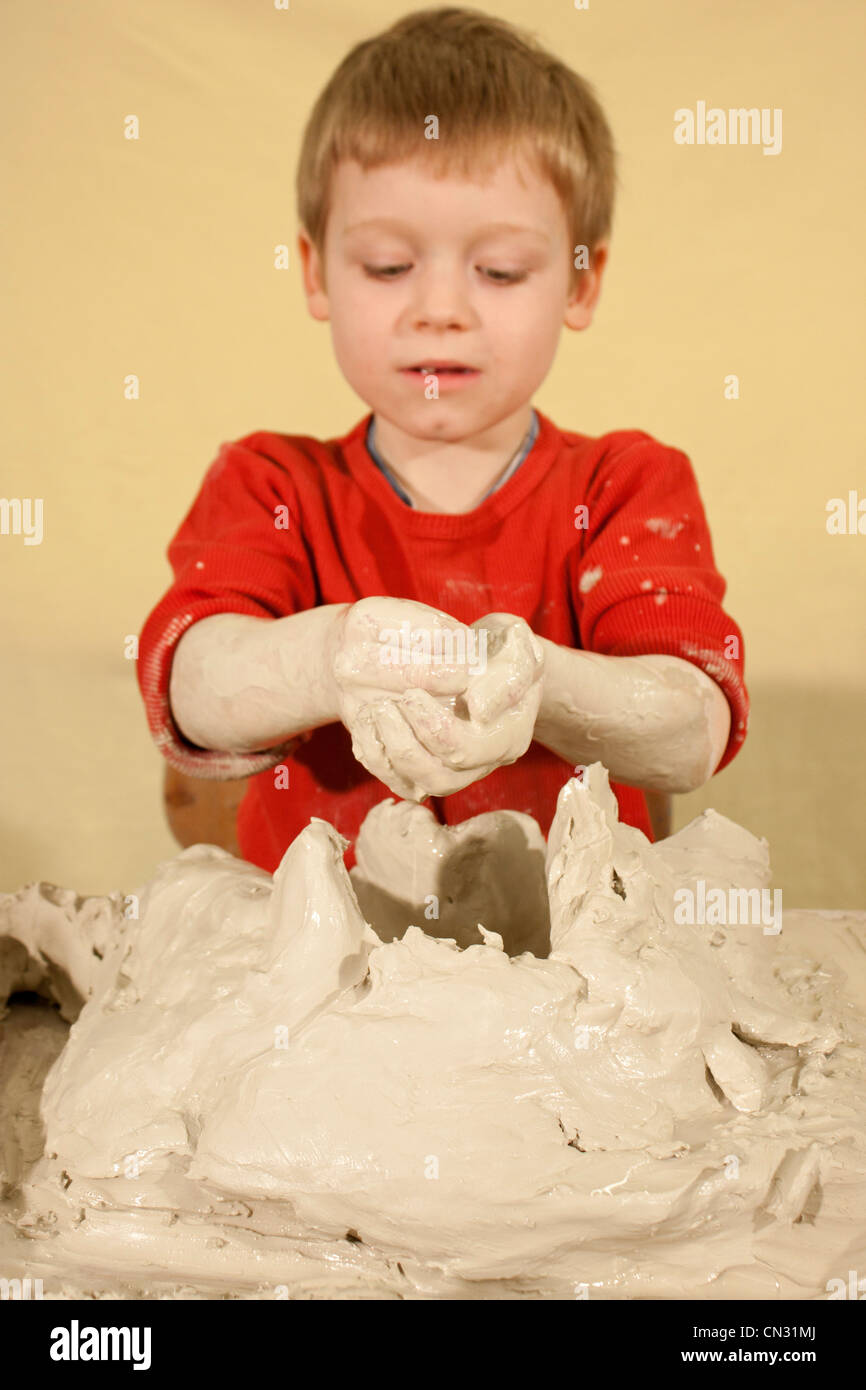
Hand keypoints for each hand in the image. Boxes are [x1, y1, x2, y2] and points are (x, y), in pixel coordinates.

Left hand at [330, 601, 544, 799]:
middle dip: (405, 746)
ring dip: (388, 755)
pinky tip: (366, 726)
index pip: (467, 750)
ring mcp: (456, 769)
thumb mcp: (517, 647)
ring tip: (372, 714)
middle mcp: (483, 762)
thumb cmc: (503, 648)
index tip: (411, 694)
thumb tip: (479, 711)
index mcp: (508, 737)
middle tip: (382, 708)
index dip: (434, 728)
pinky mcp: (428, 767)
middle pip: (440, 779)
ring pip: (418, 785)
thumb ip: (509, 676)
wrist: (488, 657)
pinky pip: (399, 781)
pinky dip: (377, 759)